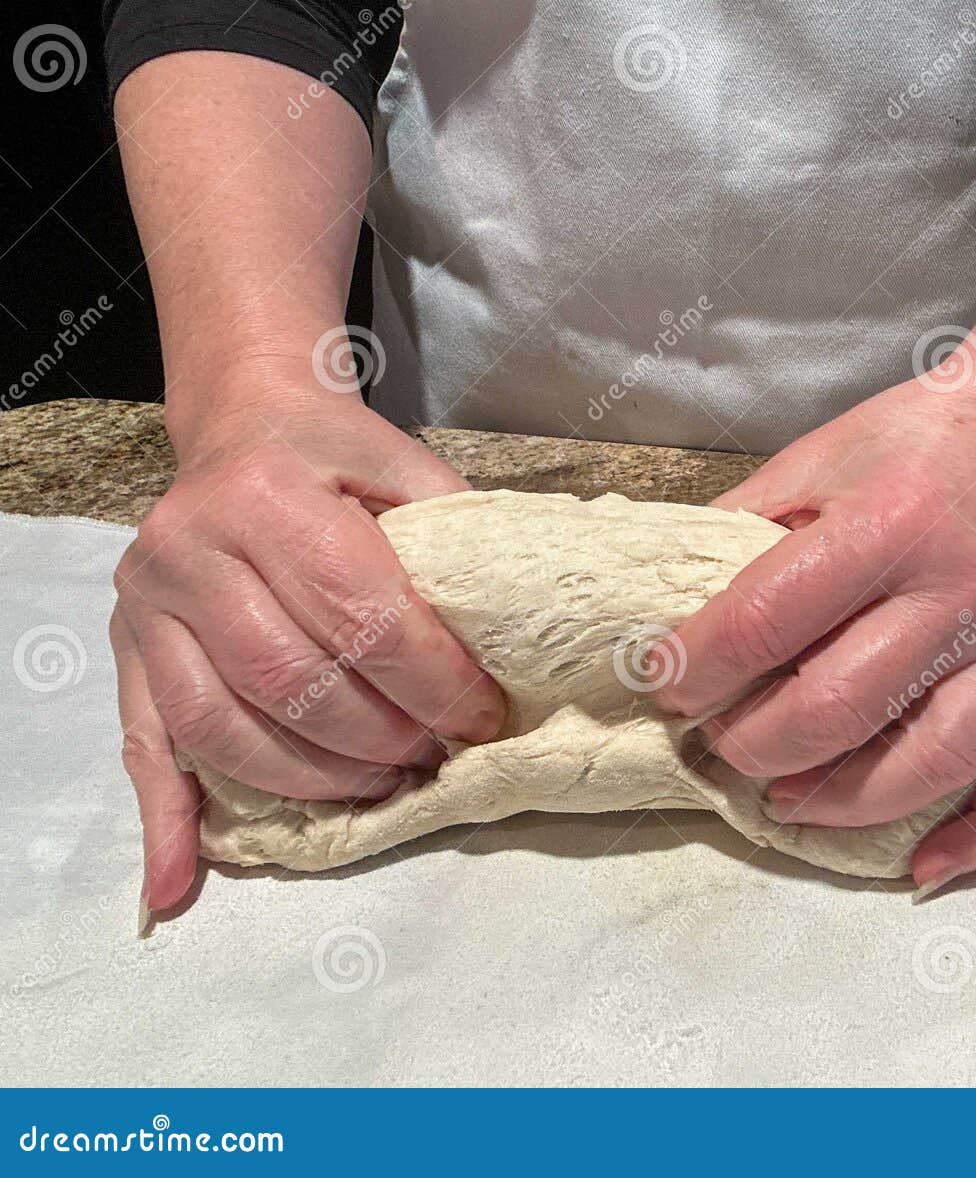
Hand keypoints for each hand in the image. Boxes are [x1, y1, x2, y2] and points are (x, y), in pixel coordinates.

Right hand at [112, 395, 506, 914]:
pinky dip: (165, 820)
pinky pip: (145, 746)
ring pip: (222, 725)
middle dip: (380, 735)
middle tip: (438, 756)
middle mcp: (189, 550)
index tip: (482, 717)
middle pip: (290, 678)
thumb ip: (452, 534)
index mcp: (266, 496)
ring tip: (384, 784)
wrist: (244, 430)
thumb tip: (513, 626)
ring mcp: (148, 606)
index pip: (359, 613)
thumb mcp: (402, 464)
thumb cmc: (336, 457)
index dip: (431, 680)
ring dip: (312, 777)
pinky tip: (179, 881)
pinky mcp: (127, 649)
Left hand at [655, 349, 975, 893]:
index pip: (768, 620)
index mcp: (888, 523)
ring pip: (933, 759)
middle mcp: (959, 590)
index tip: (664, 685)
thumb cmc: (914, 439)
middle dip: (755, 745)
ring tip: (788, 801)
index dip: (696, 668)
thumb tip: (669, 609)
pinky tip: (922, 871)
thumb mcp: (814, 457)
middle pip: (841, 707)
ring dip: (844, 802)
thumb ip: (742, 527)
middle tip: (722, 746)